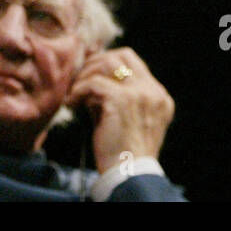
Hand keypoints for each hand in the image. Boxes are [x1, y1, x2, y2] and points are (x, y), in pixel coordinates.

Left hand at [65, 47, 174, 173]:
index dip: (108, 63)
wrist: (129, 175)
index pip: (133, 62)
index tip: (91, 75)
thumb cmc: (123, 151)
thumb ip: (117, 95)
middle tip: (80, 79)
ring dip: (86, 75)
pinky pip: (93, 83)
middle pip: (122, 55)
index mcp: (158, 96)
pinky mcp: (122, 100)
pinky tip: (72, 103)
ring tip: (75, 92)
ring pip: (107, 63)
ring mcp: (139, 94)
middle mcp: (153, 91)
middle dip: (97, 62)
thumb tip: (90, 76)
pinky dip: (79, 91)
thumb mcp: (127, 118)